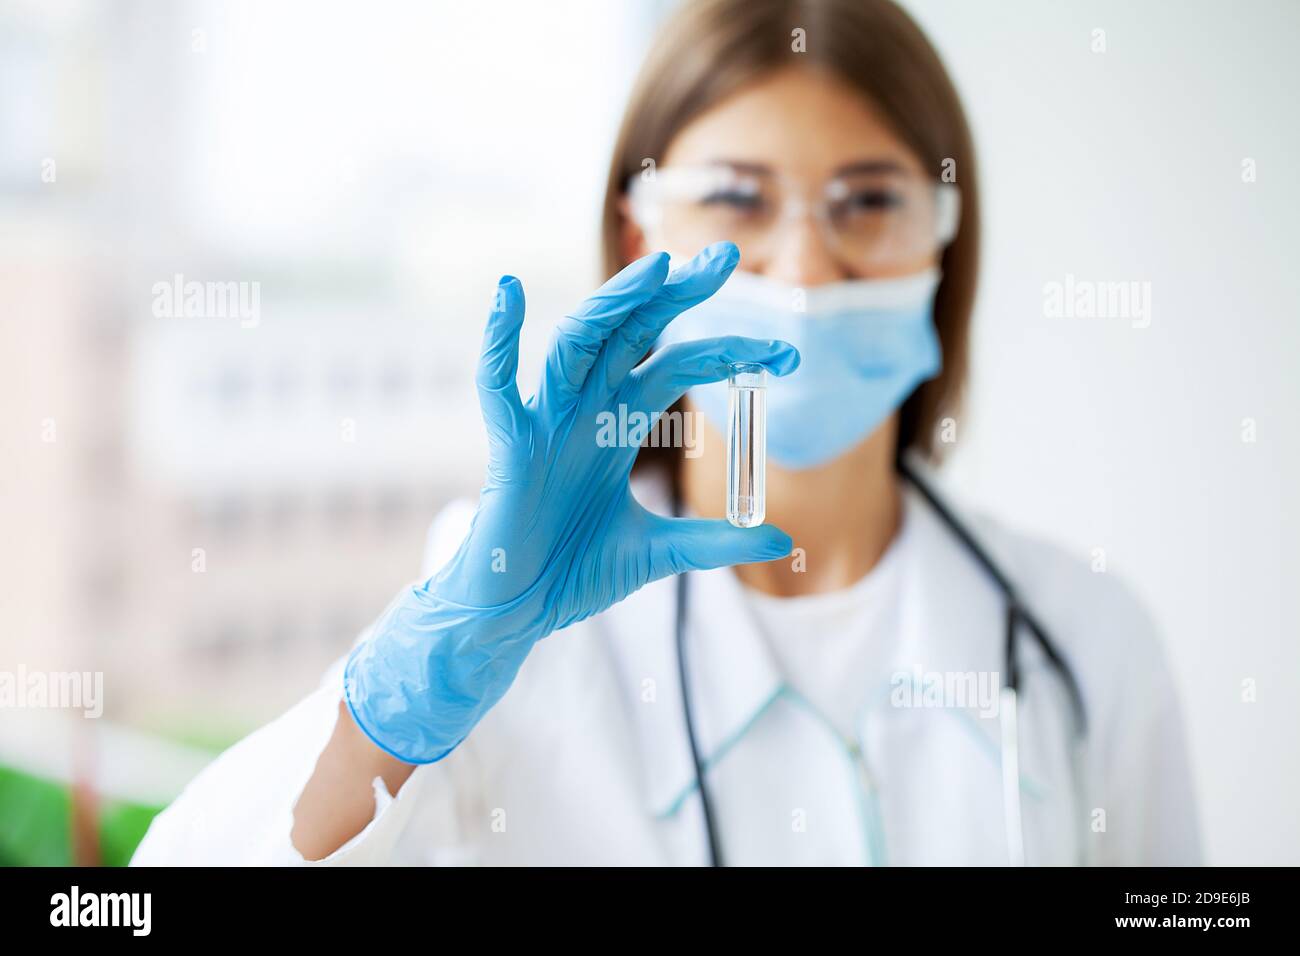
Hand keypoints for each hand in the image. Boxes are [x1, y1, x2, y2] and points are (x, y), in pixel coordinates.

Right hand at [344, 242, 799, 763]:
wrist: (519, 614)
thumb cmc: (574, 574)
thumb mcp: (657, 554)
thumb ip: (713, 542)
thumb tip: (785, 536)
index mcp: (620, 423)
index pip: (679, 364)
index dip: (729, 351)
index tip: (787, 352)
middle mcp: (585, 408)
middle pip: (632, 332)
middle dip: (675, 294)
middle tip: (725, 257)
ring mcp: (546, 421)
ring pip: (578, 343)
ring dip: (614, 303)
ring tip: (658, 269)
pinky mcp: (509, 445)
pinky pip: (498, 385)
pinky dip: (499, 338)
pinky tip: (510, 291)